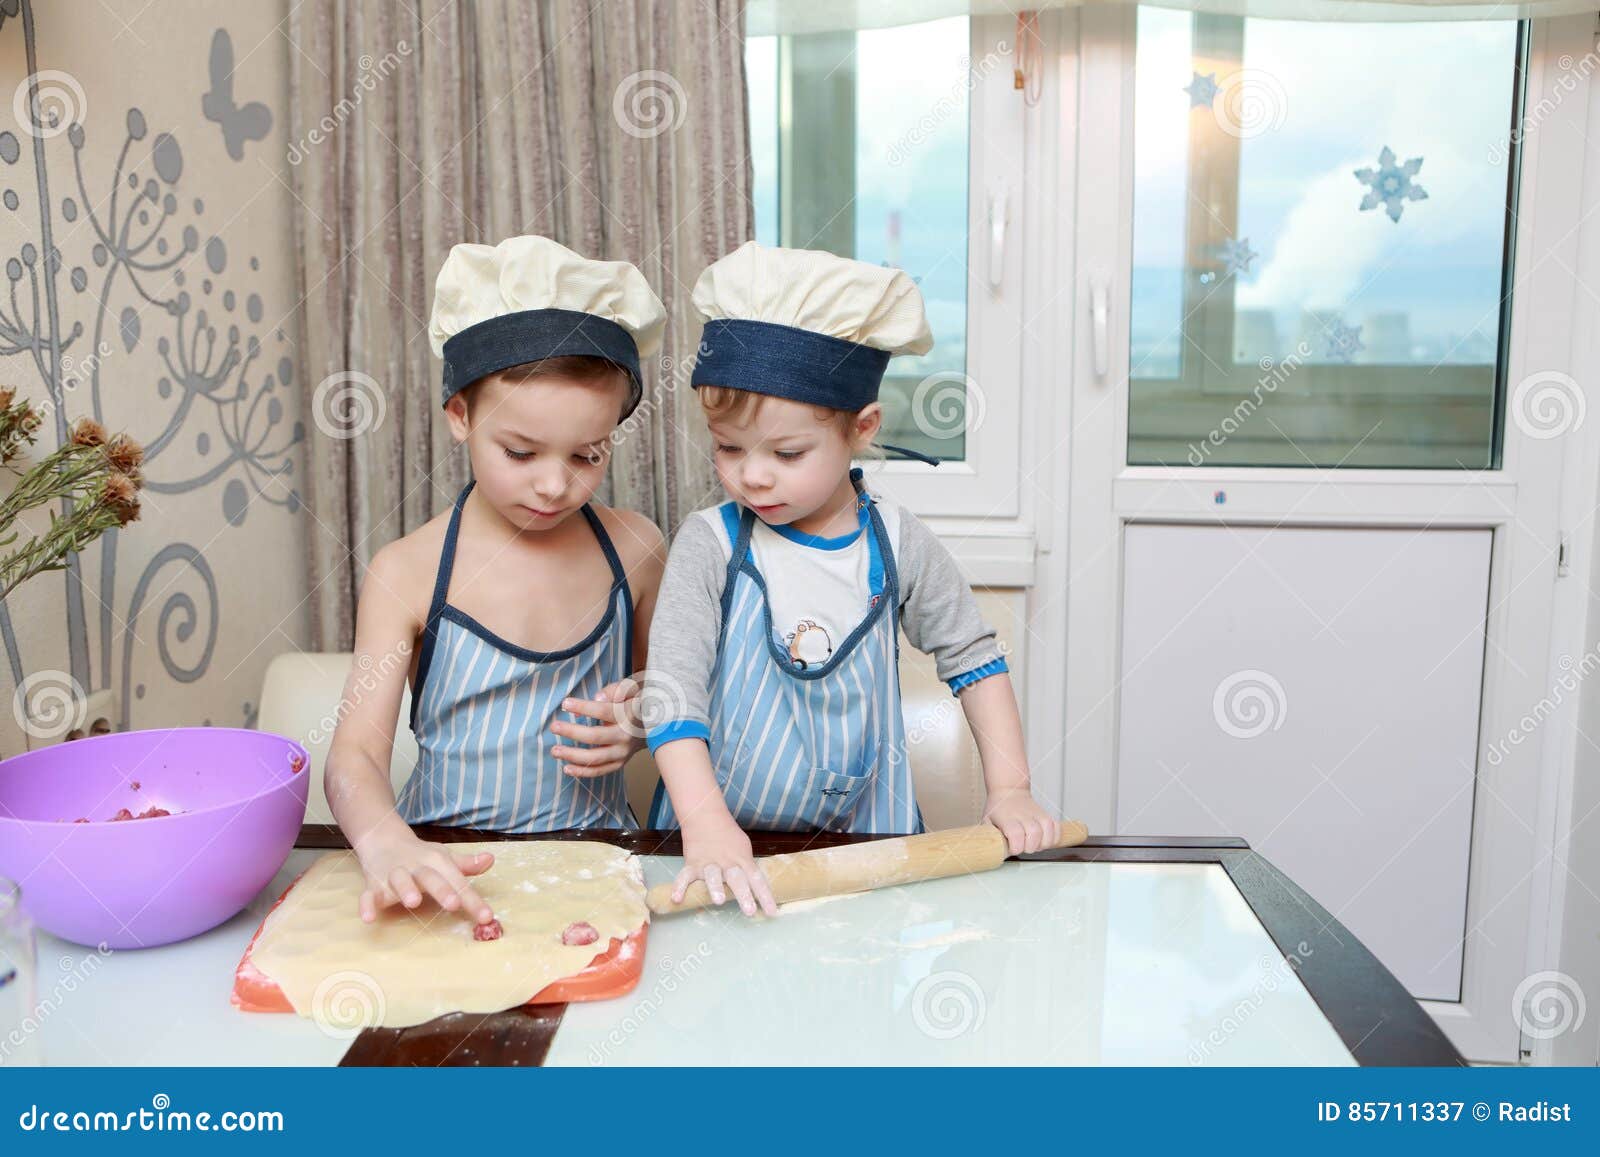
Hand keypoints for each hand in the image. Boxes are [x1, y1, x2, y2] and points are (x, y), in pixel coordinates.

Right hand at [353, 827, 495, 925]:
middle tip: (454, 904)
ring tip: (414, 902)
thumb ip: (466, 865)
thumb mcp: (444, 858)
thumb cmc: (420, 856)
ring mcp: (393, 875)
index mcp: (437, 862)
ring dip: (406, 890)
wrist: (383, 839)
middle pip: (430, 878)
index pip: (458, 881)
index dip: (473, 900)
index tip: (487, 917)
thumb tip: (491, 860)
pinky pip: (368, 895)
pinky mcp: (373, 884)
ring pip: (399, 880)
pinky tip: (369, 918)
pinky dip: (367, 905)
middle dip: (442, 890)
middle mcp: (416, 867)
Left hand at [551, 679, 644, 776]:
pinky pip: (600, 771)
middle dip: (572, 732)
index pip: (604, 711)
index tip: (565, 703)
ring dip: (572, 755)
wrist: (656, 726)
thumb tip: (597, 698)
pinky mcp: (620, 763)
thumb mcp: (631, 689)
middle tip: (554, 726)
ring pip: (595, 758)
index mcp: (630, 714)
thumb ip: (615, 689)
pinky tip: (566, 768)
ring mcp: (623, 752)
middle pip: (596, 736)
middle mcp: (626, 736)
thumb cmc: (636, 703)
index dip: (583, 707)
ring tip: (555, 750)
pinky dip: (583, 772)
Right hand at [671, 814, 777, 917]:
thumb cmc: (728, 836)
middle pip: (737, 879)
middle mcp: (727, 863)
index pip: (757, 879)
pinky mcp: (692, 864)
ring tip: (718, 901)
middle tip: (749, 911)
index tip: (771, 913)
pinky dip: (679, 887)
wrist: (706, 816)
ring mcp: (709, 863)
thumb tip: (754, 888)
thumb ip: (746, 867)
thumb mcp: (743, 848)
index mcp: (743, 860)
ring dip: (715, 888)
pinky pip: (685, 876)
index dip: (765, 896)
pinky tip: (677, 899)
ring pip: (713, 876)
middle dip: (743, 895)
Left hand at [984, 787, 1056, 855]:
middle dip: (1030, 847)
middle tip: (1023, 846)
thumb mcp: (987, 821)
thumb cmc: (998, 809)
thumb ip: (989, 837)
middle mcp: (1024, 815)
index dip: (1016, 847)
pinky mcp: (1047, 815)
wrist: (1009, 791)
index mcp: (1008, 818)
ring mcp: (1037, 814)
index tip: (1012, 848)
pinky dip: (1053, 838)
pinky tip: (1044, 840)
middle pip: (1034, 835)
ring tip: (1034, 844)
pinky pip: (1056, 828)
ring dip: (1042, 844)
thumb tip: (989, 852)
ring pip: (1048, 832)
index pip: (1016, 835)